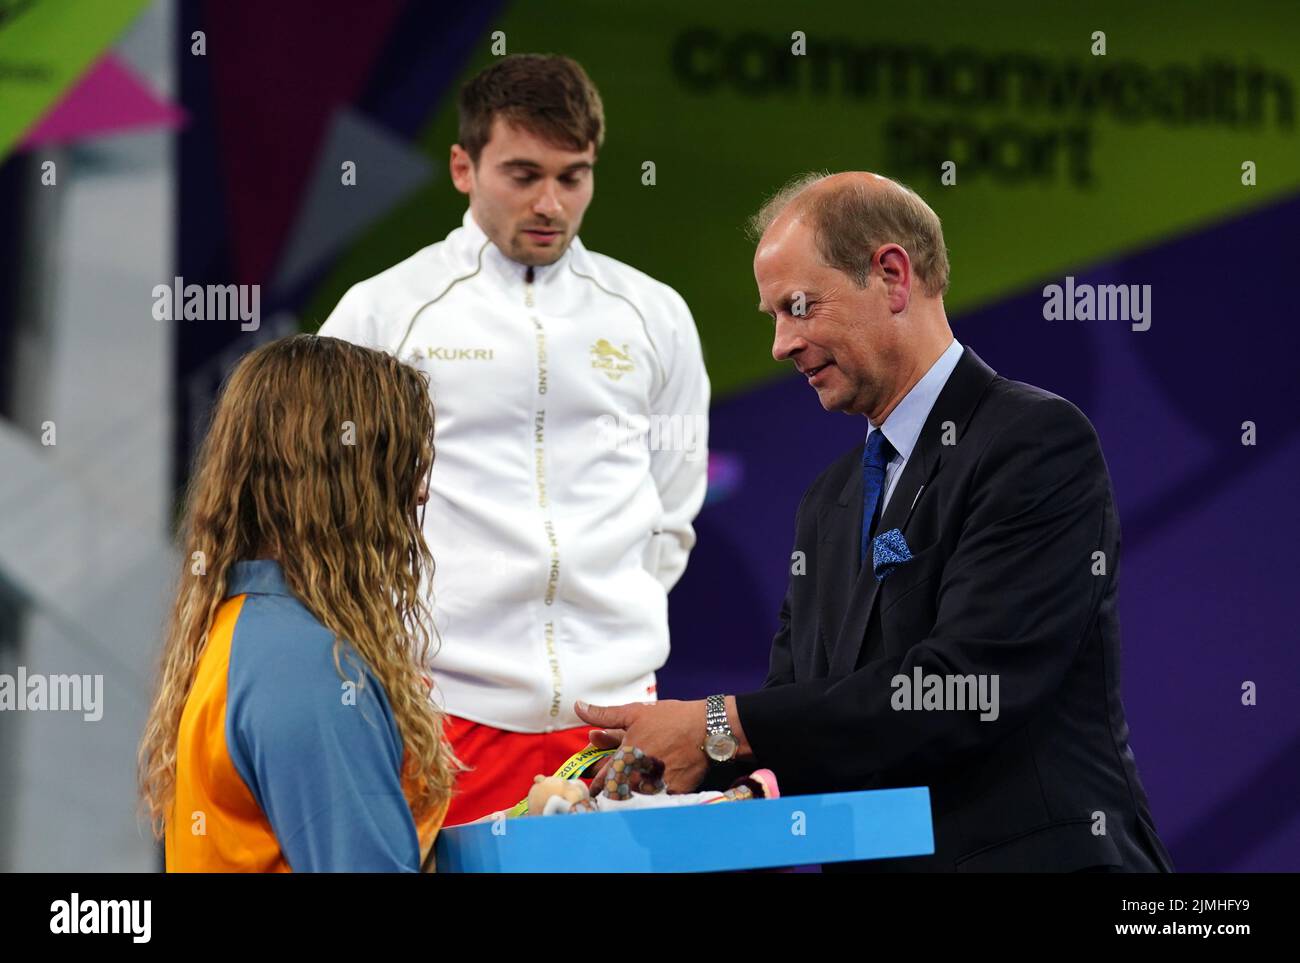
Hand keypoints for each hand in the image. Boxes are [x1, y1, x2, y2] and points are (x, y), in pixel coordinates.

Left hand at [576, 699, 708, 794]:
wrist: (708, 728)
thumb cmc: (670, 718)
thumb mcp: (634, 713)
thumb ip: (604, 715)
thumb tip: (578, 707)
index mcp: (624, 756)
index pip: (601, 780)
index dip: (597, 784)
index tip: (594, 785)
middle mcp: (638, 774)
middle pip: (619, 791)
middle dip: (616, 787)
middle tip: (621, 780)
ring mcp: (656, 786)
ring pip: (637, 796)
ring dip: (635, 791)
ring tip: (642, 779)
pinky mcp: (674, 793)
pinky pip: (658, 798)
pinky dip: (655, 793)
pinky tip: (659, 783)